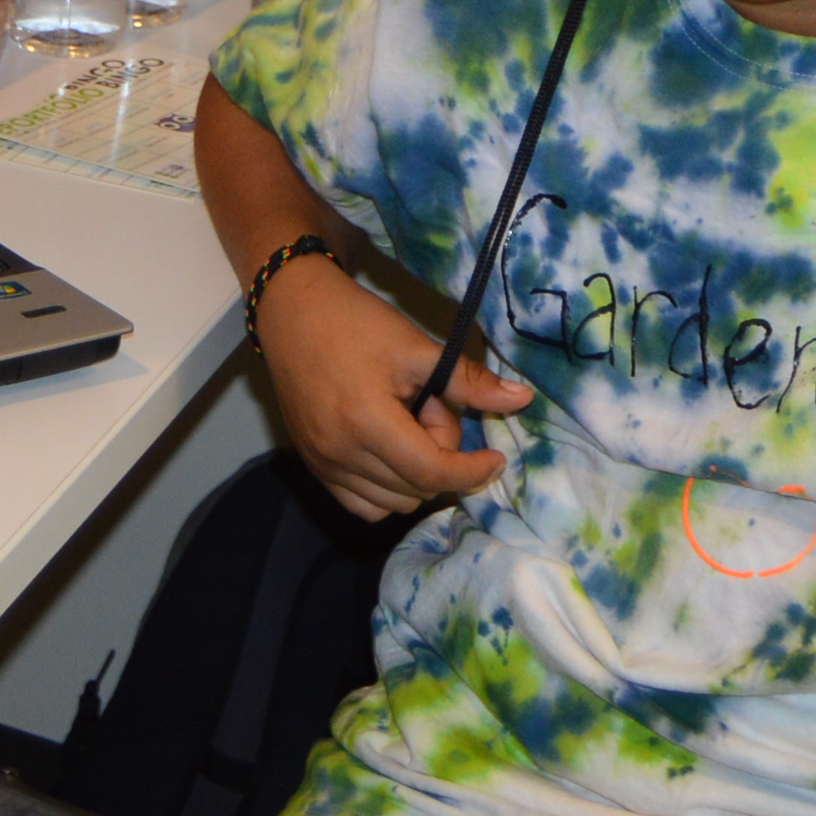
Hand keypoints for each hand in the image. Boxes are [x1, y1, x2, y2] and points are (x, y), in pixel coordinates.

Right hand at [252, 252, 537, 522]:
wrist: (292, 310)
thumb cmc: (356, 322)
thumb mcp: (416, 346)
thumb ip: (469, 382)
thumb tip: (523, 401)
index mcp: (366, 422)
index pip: (432, 472)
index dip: (472, 471)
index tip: (495, 457)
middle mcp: (339, 453)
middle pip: (416, 489)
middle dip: (440, 458)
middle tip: (432, 409)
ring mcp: (322, 464)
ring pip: (393, 504)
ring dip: (415, 475)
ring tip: (407, 425)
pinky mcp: (313, 466)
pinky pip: (362, 506)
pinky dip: (388, 491)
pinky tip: (392, 452)